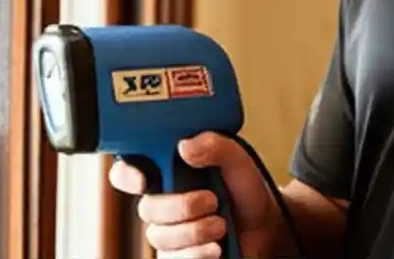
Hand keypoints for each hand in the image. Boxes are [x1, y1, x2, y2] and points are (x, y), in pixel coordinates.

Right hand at [109, 132, 285, 257]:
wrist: (267, 227)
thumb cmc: (246, 190)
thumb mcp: (237, 159)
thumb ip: (215, 146)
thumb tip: (184, 146)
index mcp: (166, 173)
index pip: (126, 173)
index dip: (126, 175)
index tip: (144, 181)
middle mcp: (162, 203)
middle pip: (146, 209)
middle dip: (181, 207)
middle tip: (212, 201)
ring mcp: (168, 233)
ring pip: (159, 237)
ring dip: (194, 232)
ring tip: (222, 225)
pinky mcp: (179, 258)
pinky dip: (196, 255)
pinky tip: (216, 249)